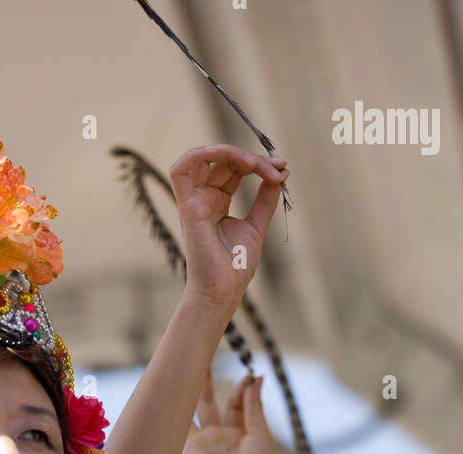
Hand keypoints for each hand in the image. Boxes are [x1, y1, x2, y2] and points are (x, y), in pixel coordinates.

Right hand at [170, 145, 287, 310]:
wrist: (223, 292)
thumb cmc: (235, 268)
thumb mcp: (257, 225)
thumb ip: (265, 199)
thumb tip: (280, 173)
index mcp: (217, 202)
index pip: (234, 169)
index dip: (258, 163)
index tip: (282, 168)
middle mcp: (203, 199)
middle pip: (223, 160)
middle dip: (252, 158)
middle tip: (276, 168)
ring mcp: (193, 202)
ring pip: (202, 157)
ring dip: (229, 152)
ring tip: (254, 164)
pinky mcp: (187, 207)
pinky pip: (180, 169)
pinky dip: (200, 153)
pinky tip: (230, 156)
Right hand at [183, 367, 273, 453]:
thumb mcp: (260, 433)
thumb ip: (254, 405)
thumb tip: (256, 377)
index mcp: (240, 434)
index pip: (237, 404)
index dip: (242, 388)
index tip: (249, 374)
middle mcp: (220, 436)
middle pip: (212, 402)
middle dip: (210, 380)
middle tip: (207, 355)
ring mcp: (204, 440)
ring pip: (195, 408)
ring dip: (192, 388)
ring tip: (188, 362)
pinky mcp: (190, 447)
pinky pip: (181, 422)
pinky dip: (176, 406)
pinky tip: (174, 385)